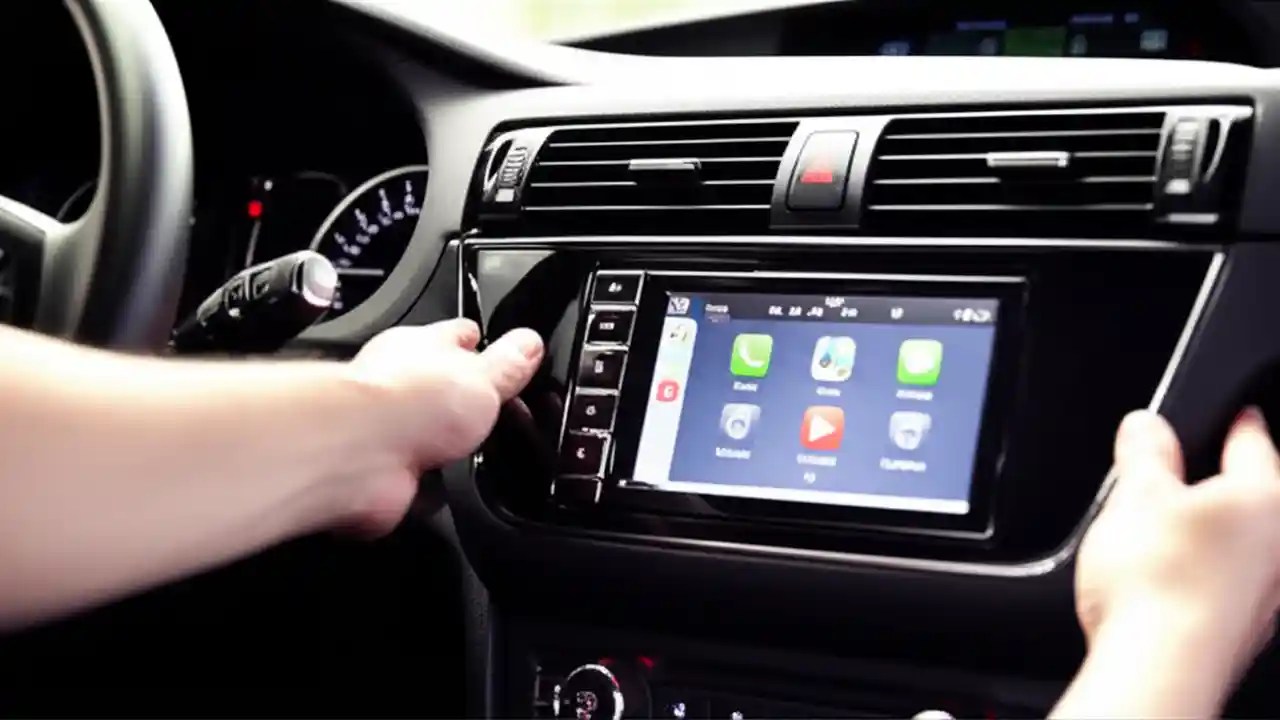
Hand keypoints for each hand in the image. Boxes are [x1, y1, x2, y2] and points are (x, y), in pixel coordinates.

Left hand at [337, 319, 543, 535]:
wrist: (365, 453)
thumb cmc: (410, 400)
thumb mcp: (484, 377)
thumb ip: (509, 362)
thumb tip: (530, 341)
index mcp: (423, 347)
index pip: (454, 336)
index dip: (474, 340)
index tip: (487, 342)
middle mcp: (400, 383)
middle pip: (439, 384)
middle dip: (461, 395)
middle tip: (488, 403)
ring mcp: (390, 428)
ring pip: (425, 430)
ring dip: (444, 442)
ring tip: (469, 448)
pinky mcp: (387, 470)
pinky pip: (415, 475)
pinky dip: (430, 484)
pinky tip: (442, 484)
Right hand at [1075, 408, 1279, 691]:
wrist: (1160, 666)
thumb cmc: (1158, 582)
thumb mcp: (1135, 495)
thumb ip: (1145, 453)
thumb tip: (1146, 426)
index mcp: (1264, 496)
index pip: (1254, 440)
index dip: (1236, 421)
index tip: (1235, 412)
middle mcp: (1279, 542)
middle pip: (1252, 494)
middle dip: (1217, 482)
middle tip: (1176, 474)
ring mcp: (1268, 591)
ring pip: (1242, 542)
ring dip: (1211, 533)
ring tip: (1164, 531)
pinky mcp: (1246, 627)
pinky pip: (1229, 583)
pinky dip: (1203, 574)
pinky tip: (1167, 579)